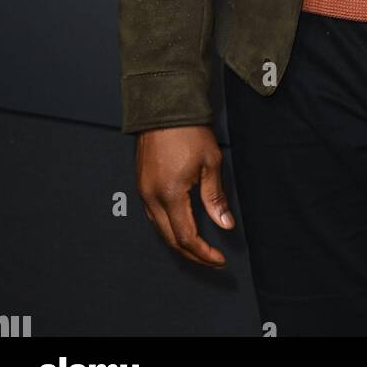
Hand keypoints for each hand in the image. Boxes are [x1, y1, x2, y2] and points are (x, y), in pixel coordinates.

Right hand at [135, 125, 234, 266]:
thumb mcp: (211, 162)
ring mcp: (143, 191)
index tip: (219, 259)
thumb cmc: (190, 131)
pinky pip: (154, 215)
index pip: (186, 236)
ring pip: (160, 229)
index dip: (203, 252)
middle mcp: (151, 197)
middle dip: (192, 253)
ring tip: (200, 247)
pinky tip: (182, 225)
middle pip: (170, 239)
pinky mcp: (141, 183)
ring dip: (179, 241)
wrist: (164, 107)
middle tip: (212, 259)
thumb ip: (215, 198)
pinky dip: (169, 226)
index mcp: (170, 194)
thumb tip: (225, 225)